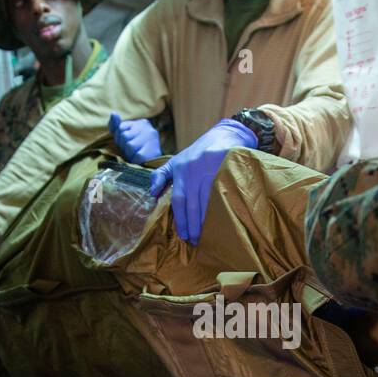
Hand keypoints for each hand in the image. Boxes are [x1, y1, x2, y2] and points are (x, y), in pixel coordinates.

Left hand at [108, 112, 161, 163]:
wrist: (156, 168)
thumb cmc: (136, 151)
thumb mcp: (124, 136)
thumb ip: (116, 125)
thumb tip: (114, 114)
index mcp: (141, 123)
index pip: (120, 128)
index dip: (119, 139)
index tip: (127, 144)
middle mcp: (148, 129)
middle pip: (124, 136)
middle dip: (124, 146)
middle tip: (131, 151)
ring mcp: (152, 140)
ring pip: (130, 146)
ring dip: (129, 154)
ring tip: (135, 155)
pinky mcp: (154, 152)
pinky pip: (137, 156)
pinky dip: (135, 160)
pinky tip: (139, 161)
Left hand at [148, 118, 256, 245]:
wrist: (223, 135)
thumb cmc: (197, 152)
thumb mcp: (176, 161)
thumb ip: (161, 175)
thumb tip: (152, 194)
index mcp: (181, 171)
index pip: (178, 200)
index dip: (180, 219)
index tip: (183, 235)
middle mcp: (194, 172)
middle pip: (192, 205)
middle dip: (193, 225)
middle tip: (194, 241)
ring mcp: (210, 171)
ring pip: (206, 203)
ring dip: (205, 222)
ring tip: (205, 237)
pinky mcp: (225, 171)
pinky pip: (221, 195)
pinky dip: (219, 210)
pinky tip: (219, 221)